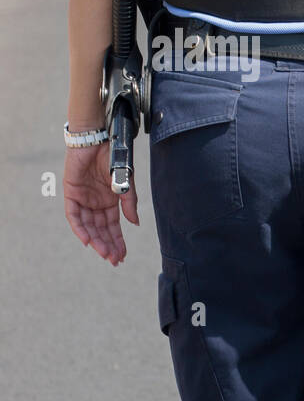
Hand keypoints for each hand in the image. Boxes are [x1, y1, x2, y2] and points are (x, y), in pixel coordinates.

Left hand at [63, 143, 139, 264]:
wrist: (97, 140)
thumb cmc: (113, 158)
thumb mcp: (126, 183)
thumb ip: (129, 203)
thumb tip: (134, 224)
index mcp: (109, 202)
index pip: (112, 227)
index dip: (117, 241)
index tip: (122, 255)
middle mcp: (95, 203)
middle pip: (100, 229)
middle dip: (107, 245)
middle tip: (114, 260)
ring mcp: (83, 199)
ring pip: (88, 226)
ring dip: (95, 240)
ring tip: (104, 253)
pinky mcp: (71, 194)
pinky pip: (73, 216)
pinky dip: (79, 228)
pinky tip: (87, 240)